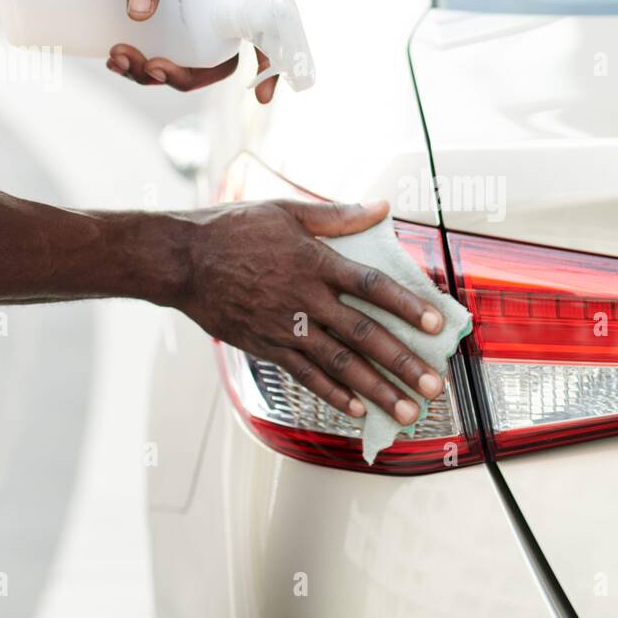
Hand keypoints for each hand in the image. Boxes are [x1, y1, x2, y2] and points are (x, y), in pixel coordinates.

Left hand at [95, 0, 279, 102]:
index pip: (261, 32)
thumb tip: (140, 16)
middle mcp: (212, 6)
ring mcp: (184, 16)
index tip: (260, 96)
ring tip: (115, 58)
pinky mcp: (158, 19)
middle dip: (182, 77)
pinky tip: (112, 58)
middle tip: (147, 68)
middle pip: (212, 62)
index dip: (269, 68)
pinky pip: (156, 54)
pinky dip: (136, 66)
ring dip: (150, 75)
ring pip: (180, 63)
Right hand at [176, 199, 446, 424]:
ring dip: (377, 389)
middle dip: (403, 362)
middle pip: (364, 334)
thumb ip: (338, 216)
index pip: (372, 286)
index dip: (407, 304)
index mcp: (315, 262)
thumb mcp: (287, 211)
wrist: (181, 260)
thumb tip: (382, 207)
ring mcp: (286, 328)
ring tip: (406, 410)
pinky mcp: (267, 347)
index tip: (436, 323)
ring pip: (340, 364)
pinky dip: (332, 395)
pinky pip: (305, 376)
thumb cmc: (234, 229)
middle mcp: (305, 299)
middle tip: (433, 385)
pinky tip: (357, 410)